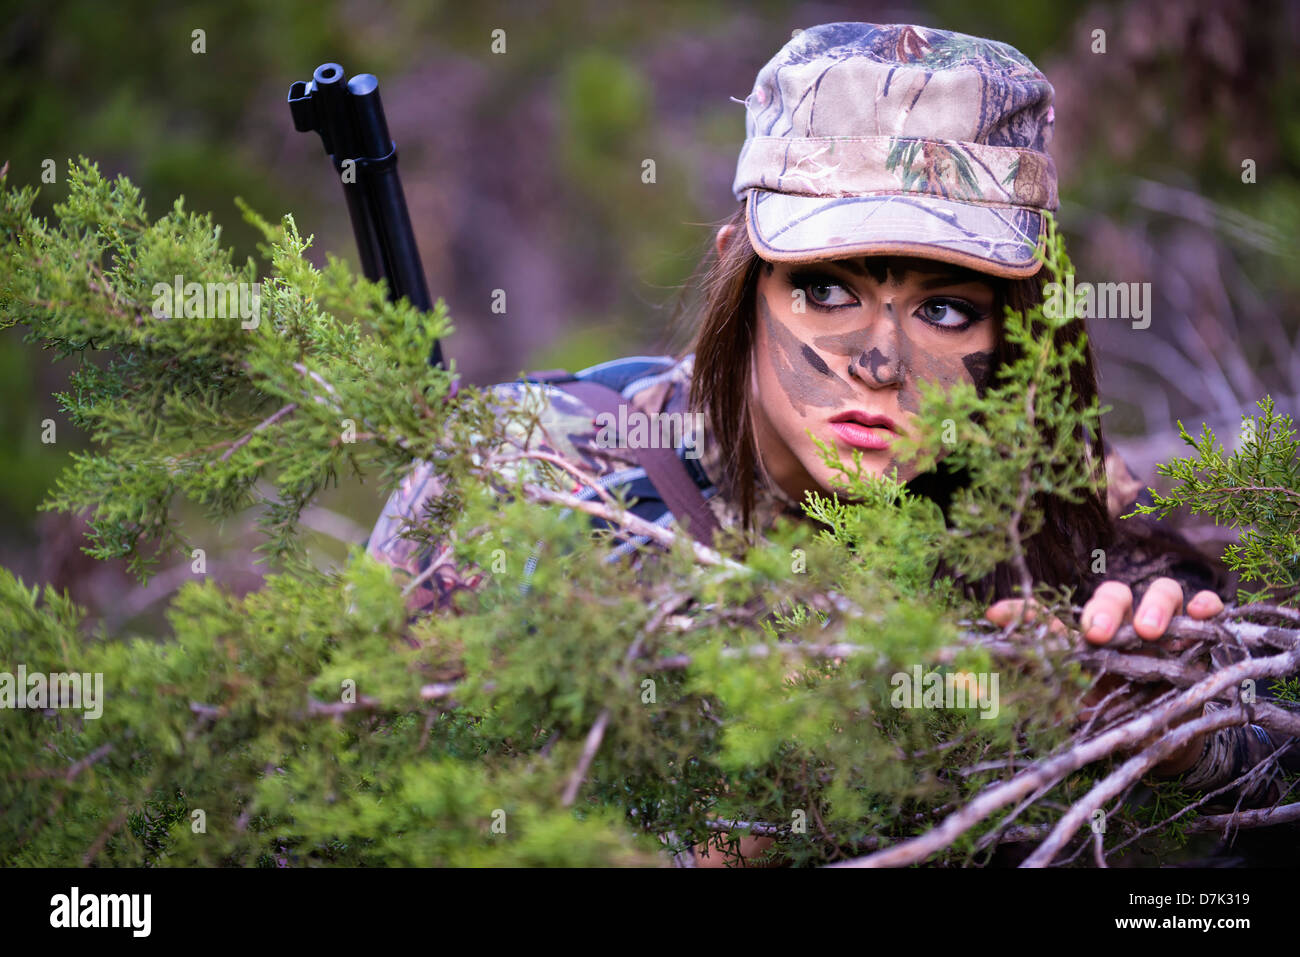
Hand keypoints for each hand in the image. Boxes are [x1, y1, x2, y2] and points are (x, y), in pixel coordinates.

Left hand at [987, 578, 1226, 777]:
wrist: (1156, 741)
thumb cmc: (1105, 713)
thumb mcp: (1065, 705)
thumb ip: (1030, 687)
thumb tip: (966, 683)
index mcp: (1084, 636)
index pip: (1055, 612)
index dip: (1025, 611)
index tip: (996, 616)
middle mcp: (1122, 624)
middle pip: (1112, 594)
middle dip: (1102, 607)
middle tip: (1093, 633)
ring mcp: (1163, 627)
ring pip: (1160, 592)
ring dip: (1153, 606)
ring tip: (1145, 633)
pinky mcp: (1199, 638)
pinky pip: (1206, 610)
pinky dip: (1204, 605)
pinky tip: (1202, 613)